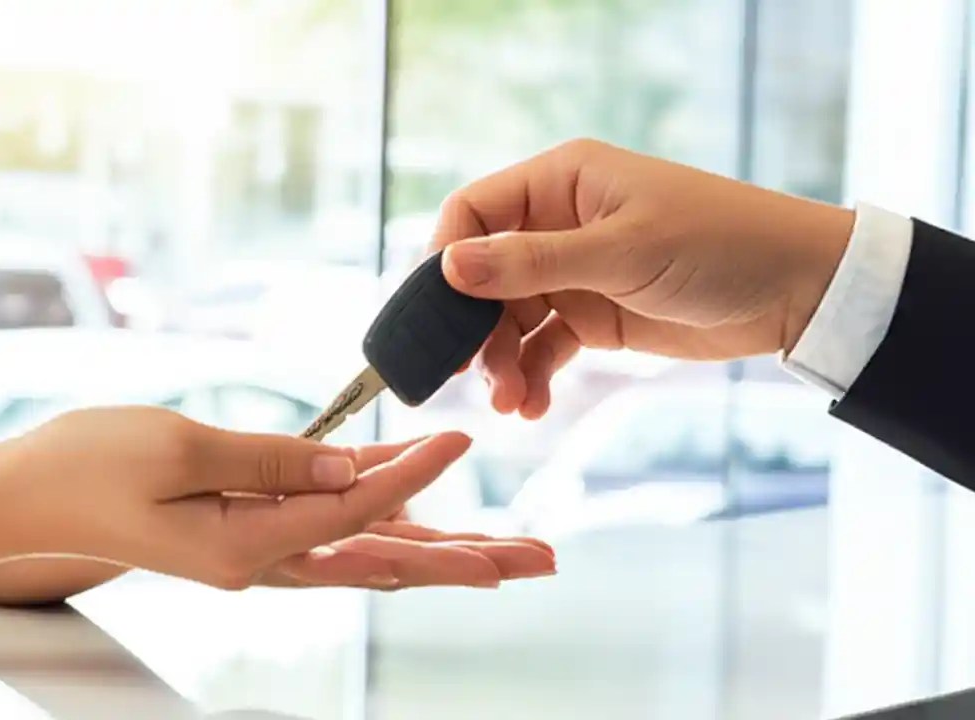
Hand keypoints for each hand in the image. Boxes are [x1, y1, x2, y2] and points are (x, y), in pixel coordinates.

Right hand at [0, 408, 554, 591]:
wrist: (29, 495)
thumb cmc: (88, 464)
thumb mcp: (177, 445)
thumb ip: (269, 458)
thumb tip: (347, 465)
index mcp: (243, 546)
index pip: (353, 510)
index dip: (413, 474)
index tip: (463, 438)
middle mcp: (262, 562)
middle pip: (387, 561)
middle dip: (468, 559)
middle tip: (542, 559)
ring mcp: (257, 553)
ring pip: (369, 553)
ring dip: (441, 549)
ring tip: (507, 551)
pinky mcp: (248, 533)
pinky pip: (330, 532)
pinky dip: (380, 522)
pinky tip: (419, 511)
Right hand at [430, 139, 855, 418]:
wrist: (798, 291)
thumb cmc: (719, 245)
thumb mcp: (621, 253)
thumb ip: (532, 263)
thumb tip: (450, 266)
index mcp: (561, 182)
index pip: (473, 212)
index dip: (446, 259)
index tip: (435, 313)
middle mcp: (558, 223)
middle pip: (484, 275)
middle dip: (473, 328)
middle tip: (468, 376)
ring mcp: (574, 272)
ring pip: (509, 319)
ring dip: (502, 362)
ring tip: (510, 403)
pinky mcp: (594, 316)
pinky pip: (543, 348)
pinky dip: (533, 377)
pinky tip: (533, 406)